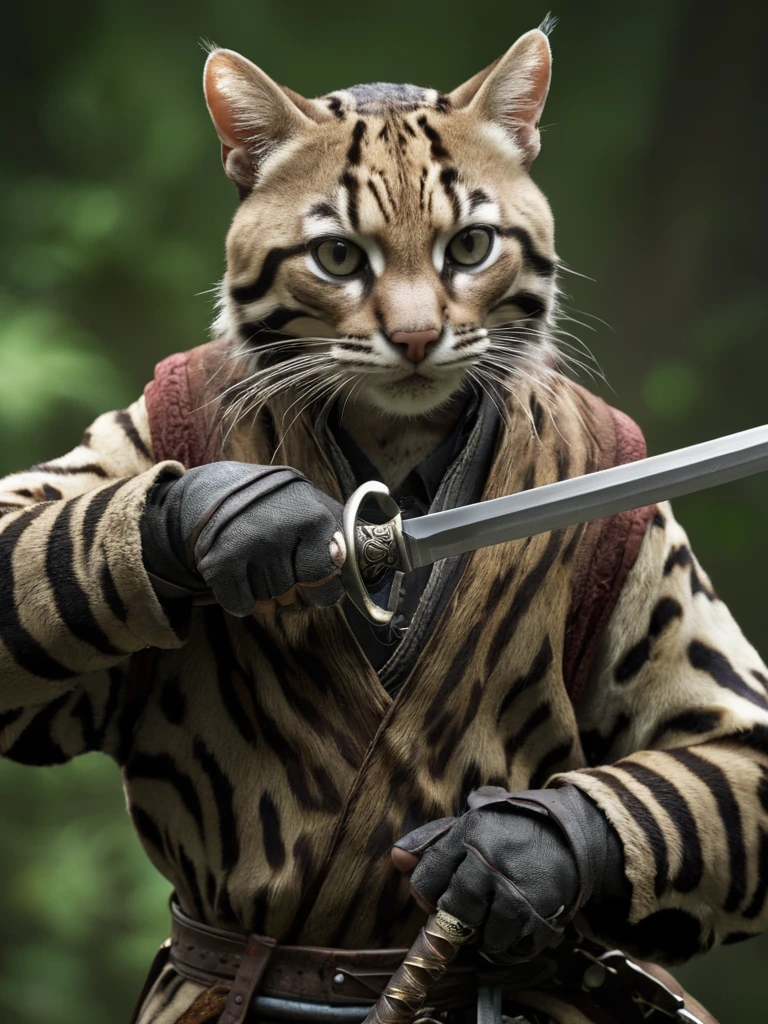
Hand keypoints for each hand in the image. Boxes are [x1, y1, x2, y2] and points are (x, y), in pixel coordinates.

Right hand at [141, 462, 344, 615]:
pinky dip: (239, 599)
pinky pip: (240, 604)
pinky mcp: (221, 560)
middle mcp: (283, 530)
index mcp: (314, 517)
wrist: (218, 488)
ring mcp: (250, 545)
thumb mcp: (315, 505)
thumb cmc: (278, 505)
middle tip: (280, 573)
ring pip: (268, 602)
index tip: (313, 583)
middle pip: (294, 595)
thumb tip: (357, 567)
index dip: (321, 590)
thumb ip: (338, 536)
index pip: (327, 580)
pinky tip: (238, 576)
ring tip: (258, 568)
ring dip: (264, 596)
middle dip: (289, 594)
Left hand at [392, 786, 619, 963]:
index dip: (428, 892)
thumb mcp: (474, 820)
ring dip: (486, 931)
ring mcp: (515, 893)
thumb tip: (396, 859)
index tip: (440, 892)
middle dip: (458, 915)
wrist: (574, 836)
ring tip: (499, 909)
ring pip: (481, 937)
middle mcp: (489, 862)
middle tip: (474, 904)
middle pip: (452, 912)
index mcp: (469, 833)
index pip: (426, 878)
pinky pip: (509, 951)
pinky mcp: (538, 918)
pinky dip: (510, 944)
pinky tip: (517, 921)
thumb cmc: (514, 829)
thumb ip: (433, 840)